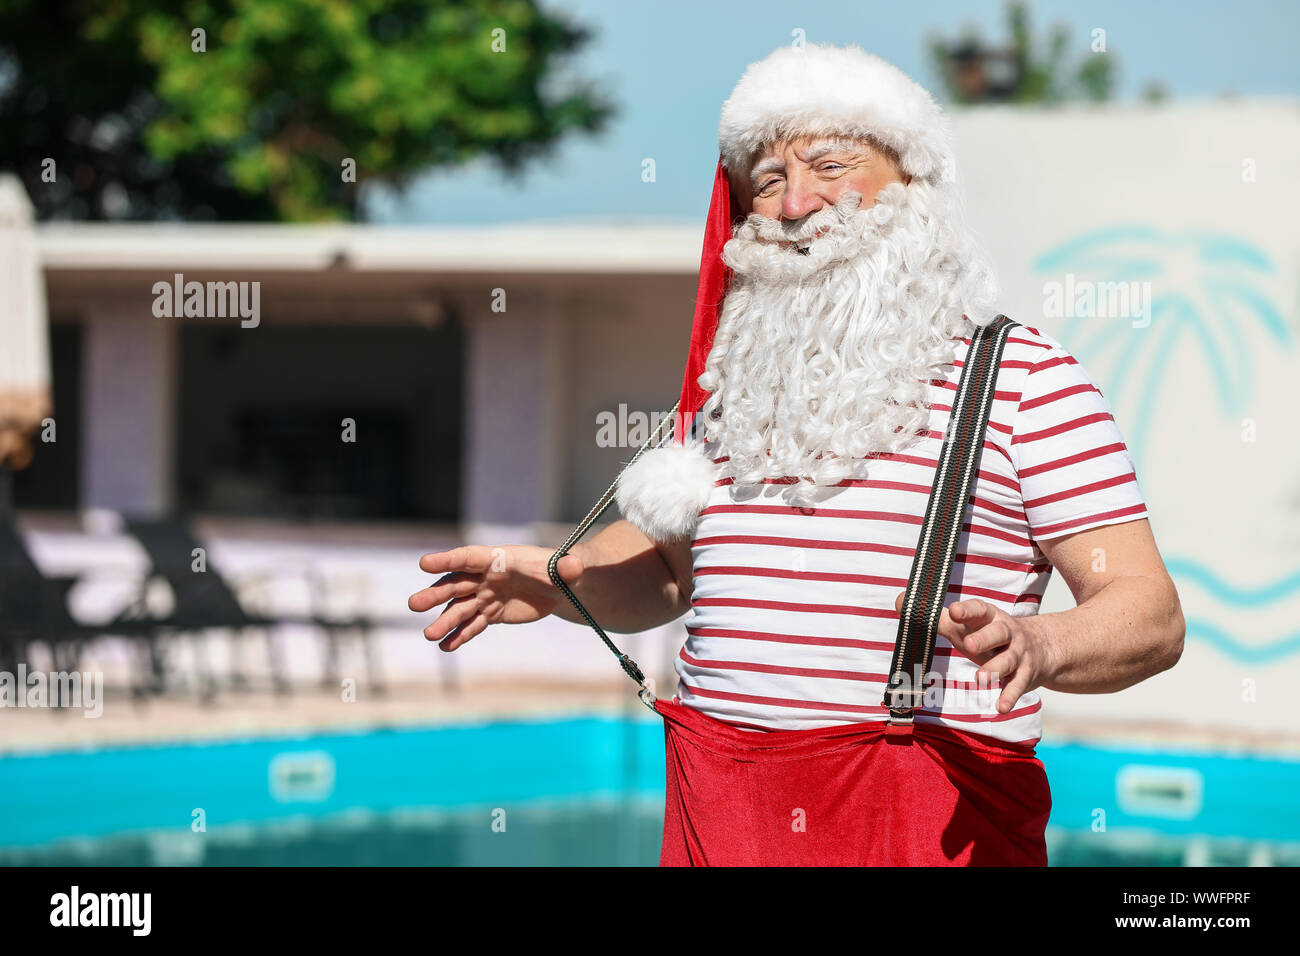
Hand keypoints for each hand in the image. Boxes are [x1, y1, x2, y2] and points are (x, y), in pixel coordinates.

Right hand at [408, 545, 583, 650]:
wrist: (561, 588)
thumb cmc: (561, 570)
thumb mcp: (566, 568)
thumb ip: (566, 567)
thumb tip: (574, 566)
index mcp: (499, 558)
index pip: (470, 557)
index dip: (447, 560)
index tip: (424, 564)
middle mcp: (486, 576)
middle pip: (456, 584)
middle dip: (436, 594)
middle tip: (414, 604)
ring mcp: (486, 596)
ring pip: (460, 609)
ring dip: (444, 622)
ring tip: (428, 635)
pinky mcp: (491, 614)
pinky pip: (472, 626)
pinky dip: (459, 636)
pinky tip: (446, 647)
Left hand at [894, 592, 1055, 714]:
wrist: (1043, 647)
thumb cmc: (991, 636)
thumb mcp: (968, 626)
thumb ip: (938, 618)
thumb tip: (899, 601)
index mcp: (990, 616)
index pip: (980, 609)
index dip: (968, 610)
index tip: (955, 612)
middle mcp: (1007, 633)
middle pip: (998, 633)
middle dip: (984, 639)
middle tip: (968, 645)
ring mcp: (1018, 654)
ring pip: (1008, 661)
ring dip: (994, 669)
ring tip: (979, 679)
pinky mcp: (1025, 675)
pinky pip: (1018, 686)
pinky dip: (1009, 697)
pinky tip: (999, 708)